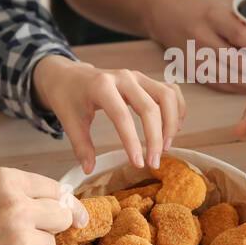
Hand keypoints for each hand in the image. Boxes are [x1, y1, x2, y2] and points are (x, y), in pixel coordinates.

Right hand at [0, 167, 86, 244]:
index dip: (62, 204)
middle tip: (22, 238)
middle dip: (50, 228)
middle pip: (63, 215)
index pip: (55, 189)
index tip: (72, 214)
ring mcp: (20, 238)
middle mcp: (15, 205)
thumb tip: (69, 205)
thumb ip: (19, 196)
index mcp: (3, 181)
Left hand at [33, 56, 185, 174]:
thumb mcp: (69, 121)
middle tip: (154, 162)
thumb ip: (81, 145)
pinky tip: (174, 129)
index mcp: (101, 86)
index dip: (132, 142)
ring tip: (166, 147)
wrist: (69, 75)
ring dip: (171, 123)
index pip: (122, 116)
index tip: (138, 164)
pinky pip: (170, 91)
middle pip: (150, 107)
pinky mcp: (146, 79)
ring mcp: (137, 76)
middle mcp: (123, 77)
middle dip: (156, 138)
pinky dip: (177, 109)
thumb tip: (89, 169)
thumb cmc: (68, 98)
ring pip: (167, 96)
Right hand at [145, 0, 245, 93]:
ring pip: (228, 77)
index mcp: (213, 16)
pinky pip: (217, 83)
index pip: (242, 37)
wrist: (165, 13)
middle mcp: (202, 37)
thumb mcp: (224, 0)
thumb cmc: (202, 6)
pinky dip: (236, 88)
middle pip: (236, 62)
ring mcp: (195, 56)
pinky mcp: (191, 69)